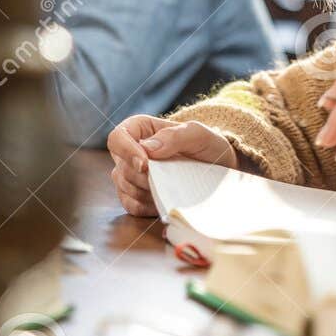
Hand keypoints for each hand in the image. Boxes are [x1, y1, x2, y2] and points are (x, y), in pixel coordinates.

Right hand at [106, 114, 237, 216]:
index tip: (145, 165)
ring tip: (172, 187)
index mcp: (140, 129)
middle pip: (121, 167)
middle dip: (144, 177)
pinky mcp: (136, 197)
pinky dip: (147, 206)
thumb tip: (147, 149)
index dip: (126, 151)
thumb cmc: (207, 146)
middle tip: (170, 177)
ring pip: (124, 188)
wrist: (218, 170)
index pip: (117, 138)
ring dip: (147, 192)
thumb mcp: (199, 135)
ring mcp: (131, 176)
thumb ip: (175, 136)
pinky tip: (165, 200)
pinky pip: (131, 206)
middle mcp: (130, 152)